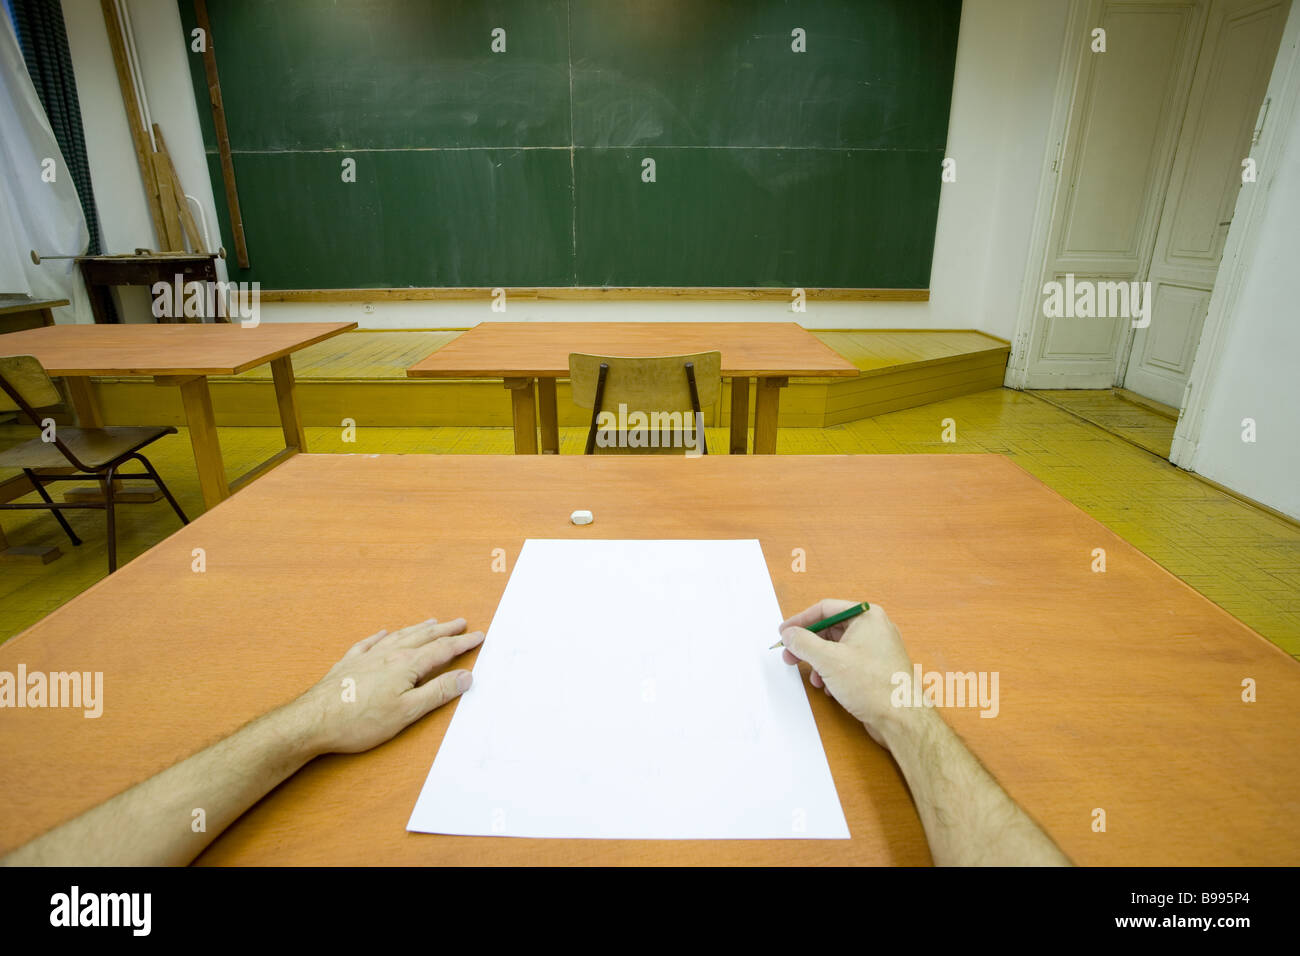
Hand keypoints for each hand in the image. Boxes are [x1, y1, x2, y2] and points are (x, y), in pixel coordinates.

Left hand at [293, 617, 484, 753]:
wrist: (313, 721)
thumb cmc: (360, 720)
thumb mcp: (407, 711)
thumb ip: (438, 692)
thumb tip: (465, 676)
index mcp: (406, 665)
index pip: (442, 650)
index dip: (462, 643)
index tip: (478, 636)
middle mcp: (388, 654)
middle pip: (422, 637)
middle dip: (444, 630)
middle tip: (460, 622)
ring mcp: (366, 657)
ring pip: (399, 636)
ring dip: (418, 629)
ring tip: (431, 622)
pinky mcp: (348, 664)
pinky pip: (369, 643)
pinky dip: (381, 636)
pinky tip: (384, 633)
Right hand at [778, 600, 914, 747]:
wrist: (902, 719)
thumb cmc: (873, 686)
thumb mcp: (828, 660)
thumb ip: (803, 643)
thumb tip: (789, 634)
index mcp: (867, 616)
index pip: (825, 609)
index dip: (800, 621)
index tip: (784, 633)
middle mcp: (874, 628)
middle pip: (830, 629)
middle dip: (809, 646)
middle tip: (790, 657)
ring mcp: (877, 649)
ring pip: (837, 649)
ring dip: (820, 663)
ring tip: (815, 679)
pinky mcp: (877, 669)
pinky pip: (847, 663)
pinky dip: (834, 674)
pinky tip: (830, 689)